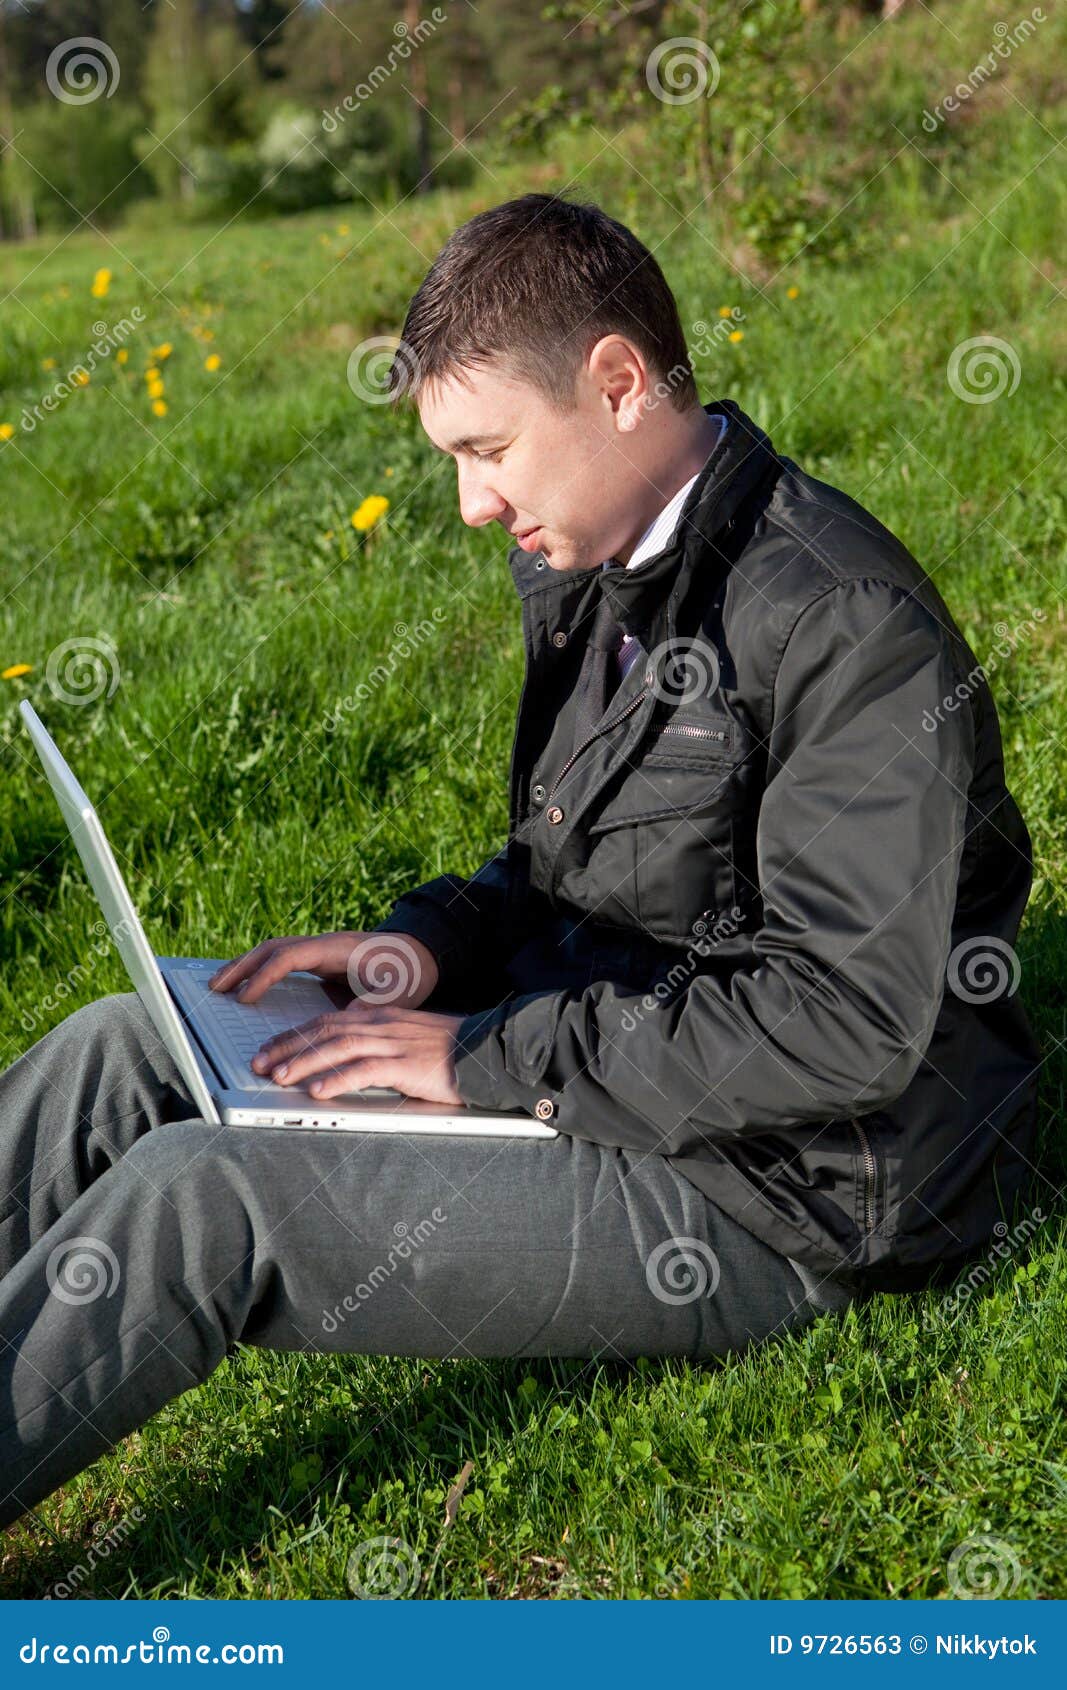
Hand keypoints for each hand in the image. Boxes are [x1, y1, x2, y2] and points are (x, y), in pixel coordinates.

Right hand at [207, 930, 439, 1008]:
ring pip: (274, 951)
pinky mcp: (322, 960)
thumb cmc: (410, 973)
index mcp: (337, 948)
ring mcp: (321, 950)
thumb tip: (346, 1022)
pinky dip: (262, 971)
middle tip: (215, 986)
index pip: (289, 956)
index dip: (264, 976)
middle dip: (241, 966)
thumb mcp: (395, 994)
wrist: (423, 955)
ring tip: (220, 985)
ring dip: (246, 966)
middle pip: (272, 947)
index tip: (245, 997)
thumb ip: (369, 1006)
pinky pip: (283, 961)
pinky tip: (248, 986)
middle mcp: (324, 944)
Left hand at [249, 1001, 466, 1105]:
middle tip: (260, 1062)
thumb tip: (347, 1059)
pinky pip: (364, 1070)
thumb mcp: (406, 1038)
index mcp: (379, 1016)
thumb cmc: (449, 1049)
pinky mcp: (405, 1065)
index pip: (326, 1020)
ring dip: (303, 1062)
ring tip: (278, 1076)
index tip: (270, 1048)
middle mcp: (381, 1024)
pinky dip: (337, 1080)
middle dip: (287, 1046)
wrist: (486, 1050)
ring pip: (336, 1048)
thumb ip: (377, 1043)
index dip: (294, 1034)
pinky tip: (318, 1090)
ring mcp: (393, 1043)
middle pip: (323, 1030)